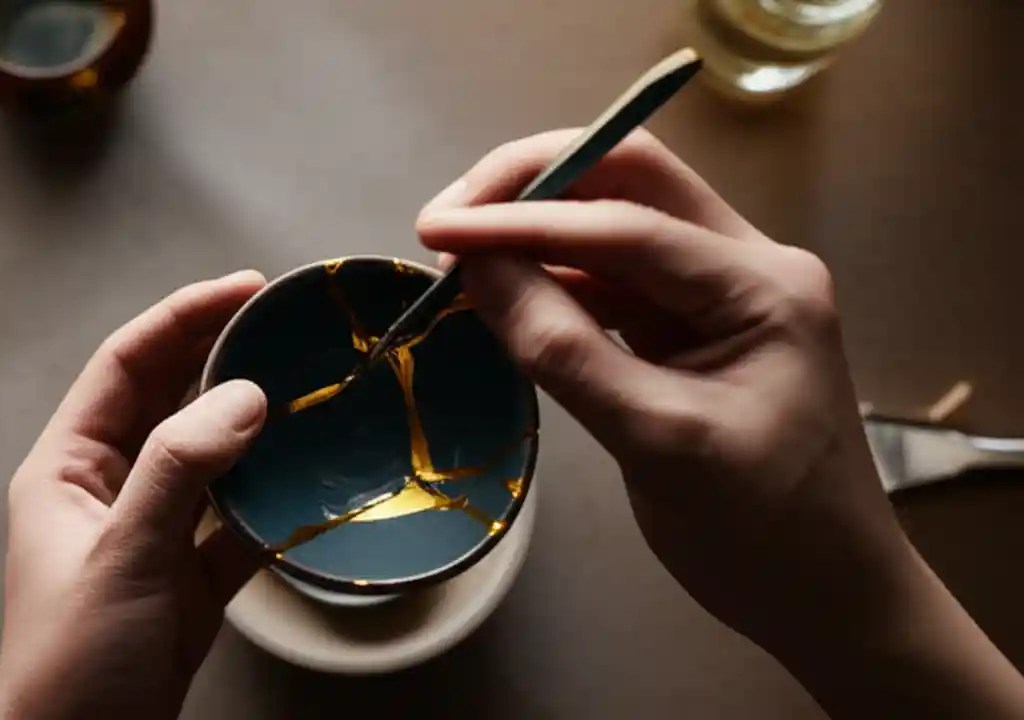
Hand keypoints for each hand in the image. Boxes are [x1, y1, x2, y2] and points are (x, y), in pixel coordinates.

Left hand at [0, 271, 267, 719]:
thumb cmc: (72, 661)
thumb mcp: (123, 553)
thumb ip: (179, 469)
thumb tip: (243, 398)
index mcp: (70, 466)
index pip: (127, 364)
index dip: (183, 317)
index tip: (242, 289)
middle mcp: (112, 485)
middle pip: (173, 397)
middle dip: (225, 356)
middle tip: (285, 325)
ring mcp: (156, 527)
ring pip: (213, 453)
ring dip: (257, 424)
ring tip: (310, 390)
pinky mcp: (192, 571)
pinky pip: (240, 514)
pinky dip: (274, 497)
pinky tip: (309, 481)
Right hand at [417, 129, 1023, 716]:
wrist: (831, 596)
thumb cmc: (765, 533)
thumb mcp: (658, 444)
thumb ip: (565, 352)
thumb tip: (477, 268)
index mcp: (762, 286)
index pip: (627, 223)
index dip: (523, 219)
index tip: (437, 227)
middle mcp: (746, 266)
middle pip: (630, 180)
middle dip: (532, 184)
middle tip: (447, 218)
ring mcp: (719, 294)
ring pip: (614, 225)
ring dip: (535, 231)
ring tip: (456, 258)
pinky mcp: (691, 328)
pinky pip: (611, 281)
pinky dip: (552, 281)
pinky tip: (502, 296)